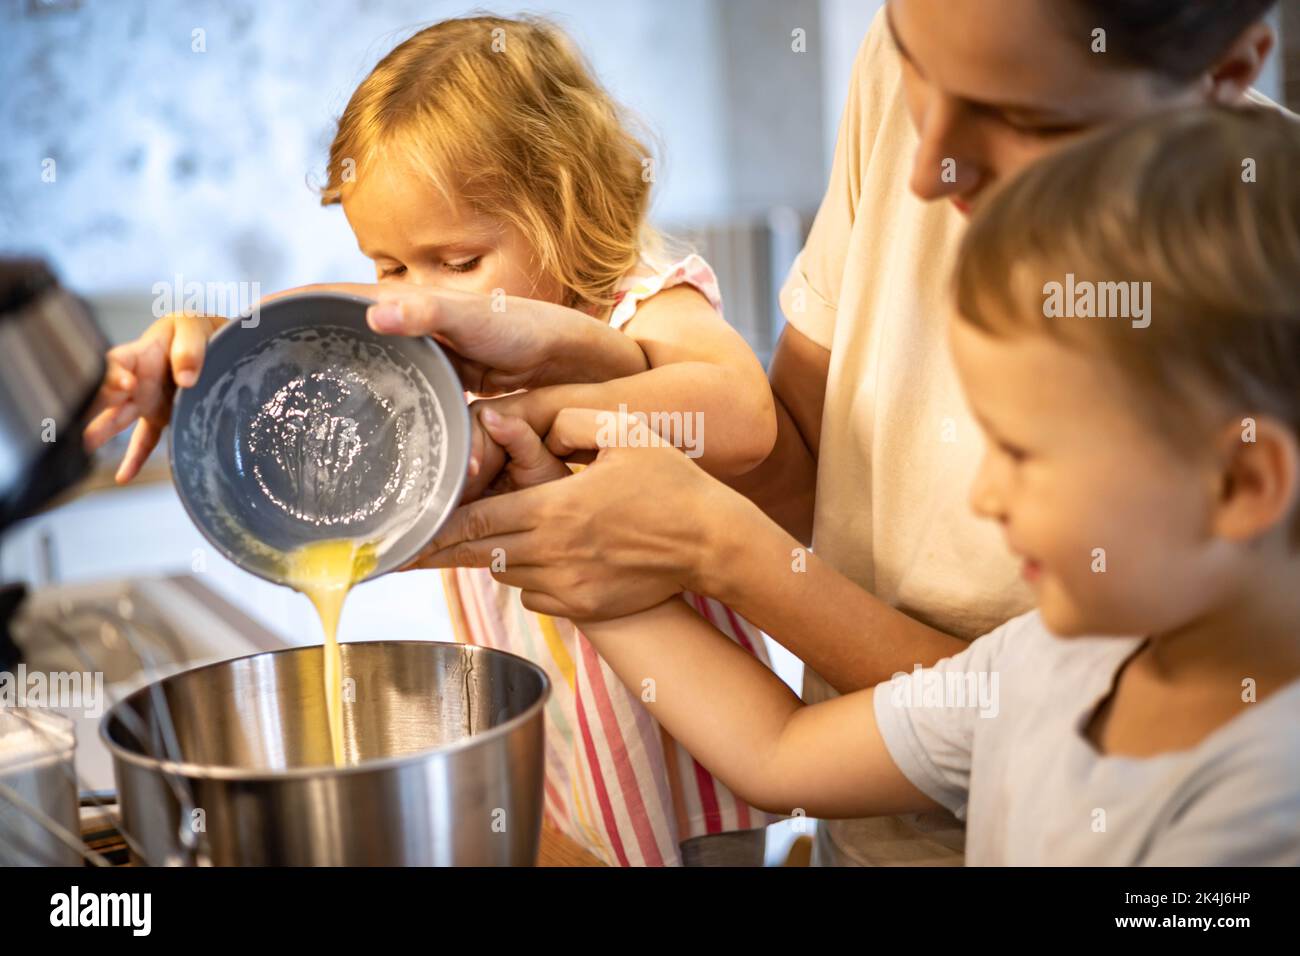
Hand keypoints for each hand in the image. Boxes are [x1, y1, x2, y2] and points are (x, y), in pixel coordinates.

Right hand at [82, 311, 225, 481]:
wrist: (215, 342)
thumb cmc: (197, 330)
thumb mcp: (193, 327)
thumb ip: (189, 349)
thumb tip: (186, 379)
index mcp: (140, 354)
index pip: (117, 363)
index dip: (116, 373)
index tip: (126, 384)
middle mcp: (137, 380)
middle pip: (109, 394)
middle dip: (98, 405)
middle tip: (87, 418)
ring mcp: (146, 401)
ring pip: (119, 418)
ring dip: (103, 430)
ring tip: (84, 445)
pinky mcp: (161, 418)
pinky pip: (146, 440)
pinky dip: (135, 458)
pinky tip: (123, 477)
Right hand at [269, 282, 648, 394]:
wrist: (578, 367)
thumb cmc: (532, 329)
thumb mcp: (481, 317)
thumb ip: (433, 312)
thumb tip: (376, 308)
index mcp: (405, 307)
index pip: (333, 299)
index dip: (290, 306)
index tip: (238, 319)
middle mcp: (404, 337)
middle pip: (338, 345)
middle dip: (297, 360)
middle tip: (248, 387)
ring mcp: (419, 370)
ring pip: (362, 384)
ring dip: (330, 399)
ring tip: (284, 427)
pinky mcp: (438, 401)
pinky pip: (394, 414)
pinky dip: (371, 428)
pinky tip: (350, 456)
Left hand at [405, 408, 750, 619]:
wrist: (712, 544)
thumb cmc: (672, 484)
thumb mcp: (624, 435)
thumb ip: (568, 422)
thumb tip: (513, 419)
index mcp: (555, 507)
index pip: (478, 521)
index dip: (435, 529)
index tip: (402, 537)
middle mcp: (554, 552)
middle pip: (479, 553)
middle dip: (441, 550)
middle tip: (403, 551)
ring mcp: (569, 585)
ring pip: (506, 573)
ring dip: (491, 557)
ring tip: (479, 540)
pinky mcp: (584, 606)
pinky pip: (536, 597)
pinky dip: (528, 580)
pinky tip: (540, 559)